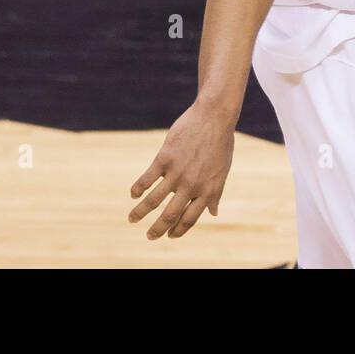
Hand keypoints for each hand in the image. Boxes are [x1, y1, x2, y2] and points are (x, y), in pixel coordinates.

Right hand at [129, 100, 235, 239]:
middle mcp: (192, 185)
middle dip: (157, 230)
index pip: (190, 219)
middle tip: (149, 236)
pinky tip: (133, 195)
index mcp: (208, 190)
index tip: (170, 236)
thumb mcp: (223, 170)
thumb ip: (216, 193)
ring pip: (153, 201)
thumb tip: (213, 213)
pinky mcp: (165, 158)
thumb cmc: (220, 143)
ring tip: (131, 219)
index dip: (179, 230)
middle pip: (169, 216)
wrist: (214, 116)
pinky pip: (147, 179)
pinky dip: (137, 189)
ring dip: (140, 213)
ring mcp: (177, 172)